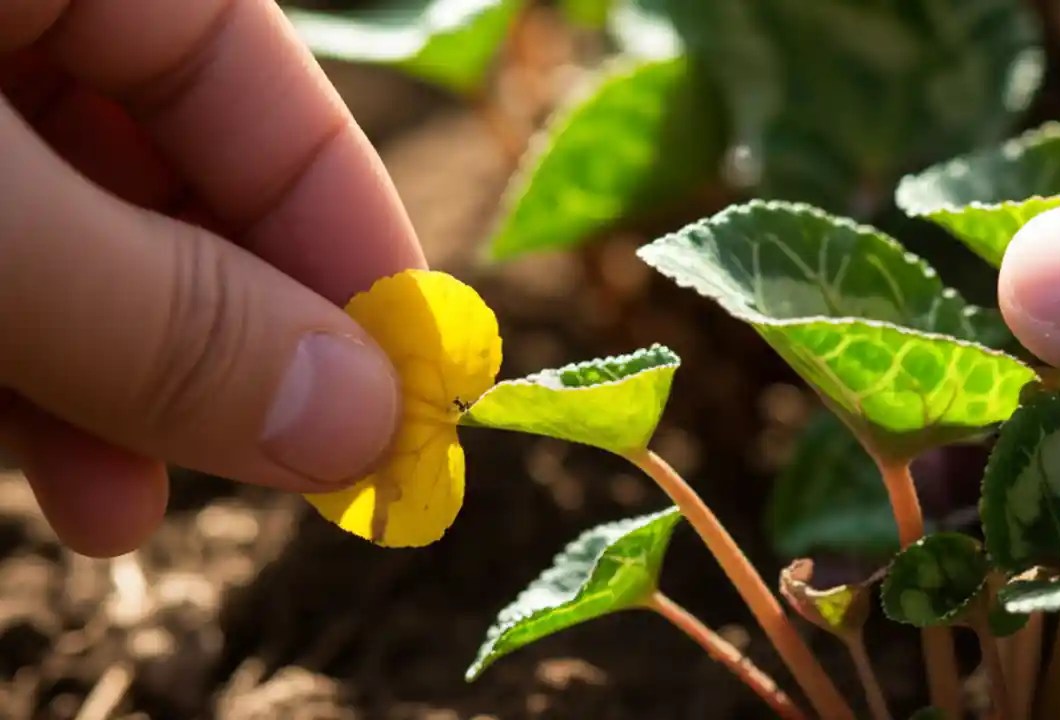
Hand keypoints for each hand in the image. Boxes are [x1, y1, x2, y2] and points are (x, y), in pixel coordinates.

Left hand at [0, 0, 424, 555]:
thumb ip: (160, 312)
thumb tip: (369, 422)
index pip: (276, 97)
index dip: (355, 257)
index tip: (409, 406)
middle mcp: (26, 9)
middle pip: (181, 182)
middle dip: (224, 349)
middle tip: (288, 478)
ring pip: (75, 243)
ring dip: (114, 389)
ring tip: (126, 516)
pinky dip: (20, 371)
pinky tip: (49, 469)